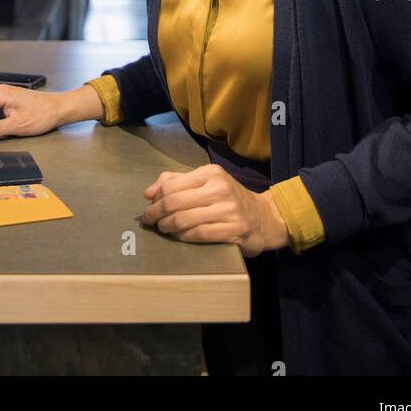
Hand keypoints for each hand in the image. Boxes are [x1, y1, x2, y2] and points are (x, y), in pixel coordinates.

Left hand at [140, 164, 289, 256]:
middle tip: (149, 222)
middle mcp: (219, 188)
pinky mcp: (234, 230)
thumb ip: (176, 182)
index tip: (147, 208)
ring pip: (184, 220)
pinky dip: (183, 238)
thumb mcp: (206, 183)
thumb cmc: (228, 199)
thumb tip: (149, 193)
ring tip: (163, 230)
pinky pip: (199, 235)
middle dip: (156, 214)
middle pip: (175, 202)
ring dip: (167, 228)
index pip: (172, 185)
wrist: (263, 217)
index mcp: (211, 173)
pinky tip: (178, 238)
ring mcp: (228, 209)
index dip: (155, 199)